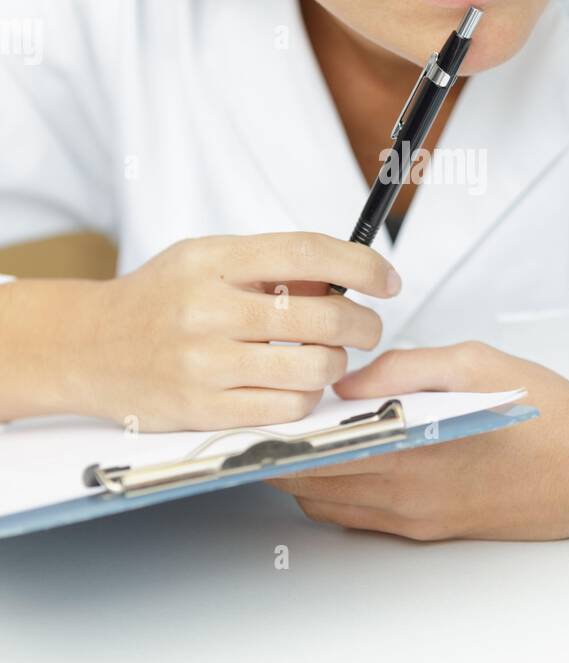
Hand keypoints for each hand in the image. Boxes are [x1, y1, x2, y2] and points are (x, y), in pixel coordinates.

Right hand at [72, 233, 400, 430]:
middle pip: (321, 316)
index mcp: (213, 261)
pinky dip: (307, 398)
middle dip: (362, 324)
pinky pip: (286, 408)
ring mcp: (205, 363)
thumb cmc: (158, 300)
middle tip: (367, 328)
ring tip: (328, 357)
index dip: (360, 265)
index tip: (388, 279)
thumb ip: (270, 266)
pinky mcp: (204, 409)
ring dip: (336, 364)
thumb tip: (342, 280)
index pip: (306, 253)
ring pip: (312, 368)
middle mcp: (208, 309)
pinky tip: (299, 386)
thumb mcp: (205, 260)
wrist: (86, 346)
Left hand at [269, 340, 568, 540]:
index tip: (260, 414)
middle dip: (284, 457)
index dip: (278, 439)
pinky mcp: (434, 531)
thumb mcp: (477, 364)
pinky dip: (344, 490)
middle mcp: (410, 499)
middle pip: (314, 486)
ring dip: (311, 475)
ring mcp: (420, 521)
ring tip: (306, 436)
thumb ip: (404, 368)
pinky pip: (366, 517)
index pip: (317, 457)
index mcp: (415, 455)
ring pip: (334, 505)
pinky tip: (352, 457)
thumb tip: (350, 381)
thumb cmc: (548, 415)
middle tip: (272, 421)